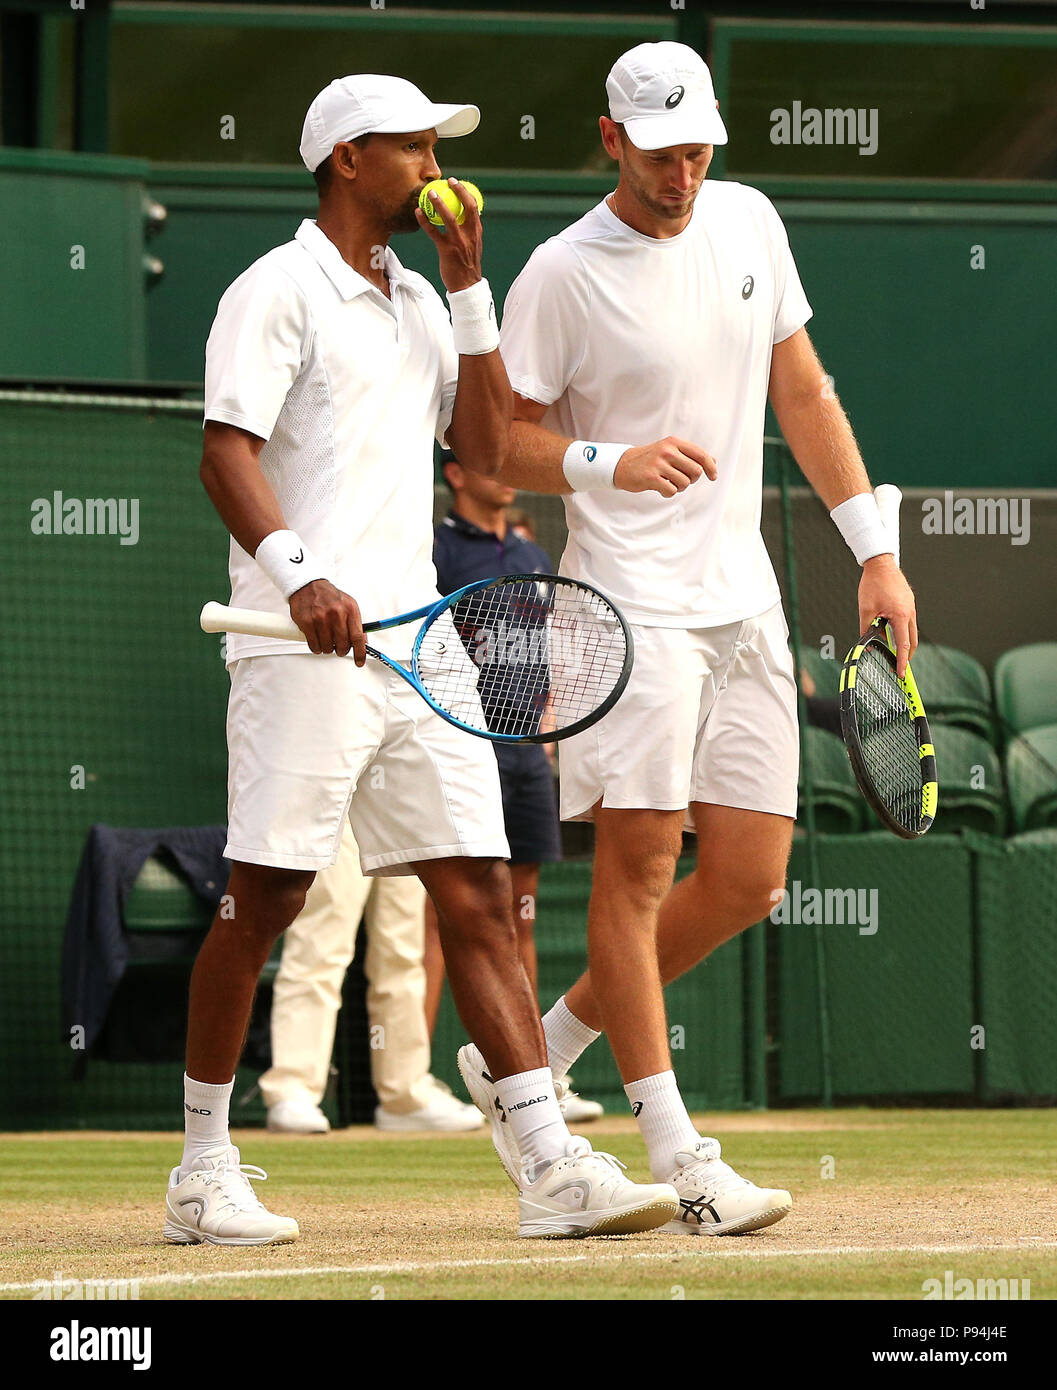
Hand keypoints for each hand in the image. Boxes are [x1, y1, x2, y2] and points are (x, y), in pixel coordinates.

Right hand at [289, 579, 366, 663]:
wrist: (308, 586)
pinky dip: (317, 647)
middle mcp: (336, 613)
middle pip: (342, 644)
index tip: (360, 661)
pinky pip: (314, 645)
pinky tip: (318, 640)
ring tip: (327, 640)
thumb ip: (356, 624)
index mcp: (349, 609)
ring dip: (328, 648)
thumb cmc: (329, 597)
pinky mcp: (306, 622)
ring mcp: (320, 618)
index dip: (360, 653)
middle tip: (339, 647)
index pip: (358, 637)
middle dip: (341, 650)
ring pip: (327, 647)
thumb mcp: (348, 605)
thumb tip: (363, 643)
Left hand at [414, 178, 483, 293]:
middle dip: (457, 191)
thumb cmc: (467, 266)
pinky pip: (433, 232)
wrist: (466, 287)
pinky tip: (418, 213)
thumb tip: (459, 217)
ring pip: (448, 218)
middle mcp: (469, 235)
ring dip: (439, 203)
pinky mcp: (446, 251)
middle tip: (446, 181)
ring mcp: (458, 243)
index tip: (455, 182)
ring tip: (430, 193)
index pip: (473, 207)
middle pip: (466, 207)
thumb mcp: (472, 246)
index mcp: (476, 232)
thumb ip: (468, 231)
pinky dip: (425, 221)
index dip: (464, 192)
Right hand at [613, 436, 716, 496]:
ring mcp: (659, 464)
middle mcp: (667, 451)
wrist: (623, 465)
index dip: (711, 467)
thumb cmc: (650, 459)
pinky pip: (672, 491)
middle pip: (696, 471)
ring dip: (679, 487)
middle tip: (681, 479)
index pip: (701, 455)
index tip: (713, 476)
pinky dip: (668, 493)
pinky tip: (661, 489)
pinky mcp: (651, 477)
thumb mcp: (670, 450)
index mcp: (674, 442)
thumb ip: (690, 455)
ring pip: (685, 483)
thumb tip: (713, 462)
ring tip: (669, 483)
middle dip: (692, 479)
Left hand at [858, 555, 917, 677]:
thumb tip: (867, 645)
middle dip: (906, 656)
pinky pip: (908, 621)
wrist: (881, 564)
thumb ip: (867, 630)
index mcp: (901, 615)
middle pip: (912, 641)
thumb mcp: (866, 610)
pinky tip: (890, 632)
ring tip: (892, 651)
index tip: (902, 673)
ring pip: (911, 632)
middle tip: (898, 666)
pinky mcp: (909, 603)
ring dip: (903, 643)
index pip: (904, 645)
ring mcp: (911, 607)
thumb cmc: (873, 584)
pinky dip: (902, 631)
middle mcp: (910, 613)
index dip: (903, 661)